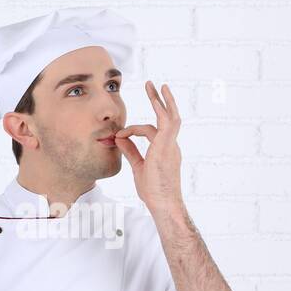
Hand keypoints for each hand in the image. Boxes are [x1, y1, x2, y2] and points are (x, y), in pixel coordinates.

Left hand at [115, 80, 183, 215]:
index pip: (152, 131)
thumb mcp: (138, 167)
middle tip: (155, 85)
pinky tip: (128, 128)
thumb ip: (130, 151)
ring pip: (169, 117)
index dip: (133, 130)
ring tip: (155, 86)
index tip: (119, 135)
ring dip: (161, 100)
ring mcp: (171, 146)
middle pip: (169, 117)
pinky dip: (142, 124)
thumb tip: (119, 138)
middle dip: (161, 100)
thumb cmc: (153, 191)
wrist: (164, 204)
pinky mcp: (166, 147)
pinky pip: (159, 126)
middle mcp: (171, 145)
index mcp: (166, 150)